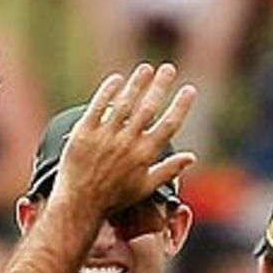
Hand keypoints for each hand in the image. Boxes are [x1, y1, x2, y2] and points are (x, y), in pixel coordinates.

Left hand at [51, 62, 197, 218]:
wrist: (79, 205)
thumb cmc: (114, 199)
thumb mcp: (145, 188)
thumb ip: (168, 170)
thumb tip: (192, 157)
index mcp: (144, 156)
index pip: (169, 126)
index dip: (181, 106)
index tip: (189, 89)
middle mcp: (127, 143)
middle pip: (149, 108)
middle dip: (161, 85)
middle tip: (169, 68)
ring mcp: (105, 136)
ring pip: (125, 103)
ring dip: (137, 83)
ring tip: (146, 69)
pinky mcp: (84, 132)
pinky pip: (98, 106)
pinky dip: (108, 91)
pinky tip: (117, 79)